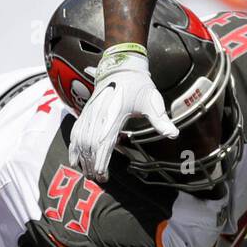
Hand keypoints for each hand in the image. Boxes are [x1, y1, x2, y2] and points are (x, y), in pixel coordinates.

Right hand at [68, 48, 176, 181]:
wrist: (122, 67)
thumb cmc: (139, 85)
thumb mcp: (153, 101)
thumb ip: (161, 119)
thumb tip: (173, 134)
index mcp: (114, 113)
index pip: (104, 141)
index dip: (101, 160)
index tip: (103, 175)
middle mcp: (98, 114)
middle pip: (89, 145)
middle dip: (92, 164)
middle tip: (99, 179)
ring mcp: (90, 113)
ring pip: (80, 140)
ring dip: (83, 158)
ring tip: (89, 174)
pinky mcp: (86, 112)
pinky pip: (75, 132)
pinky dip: (73, 147)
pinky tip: (75, 160)